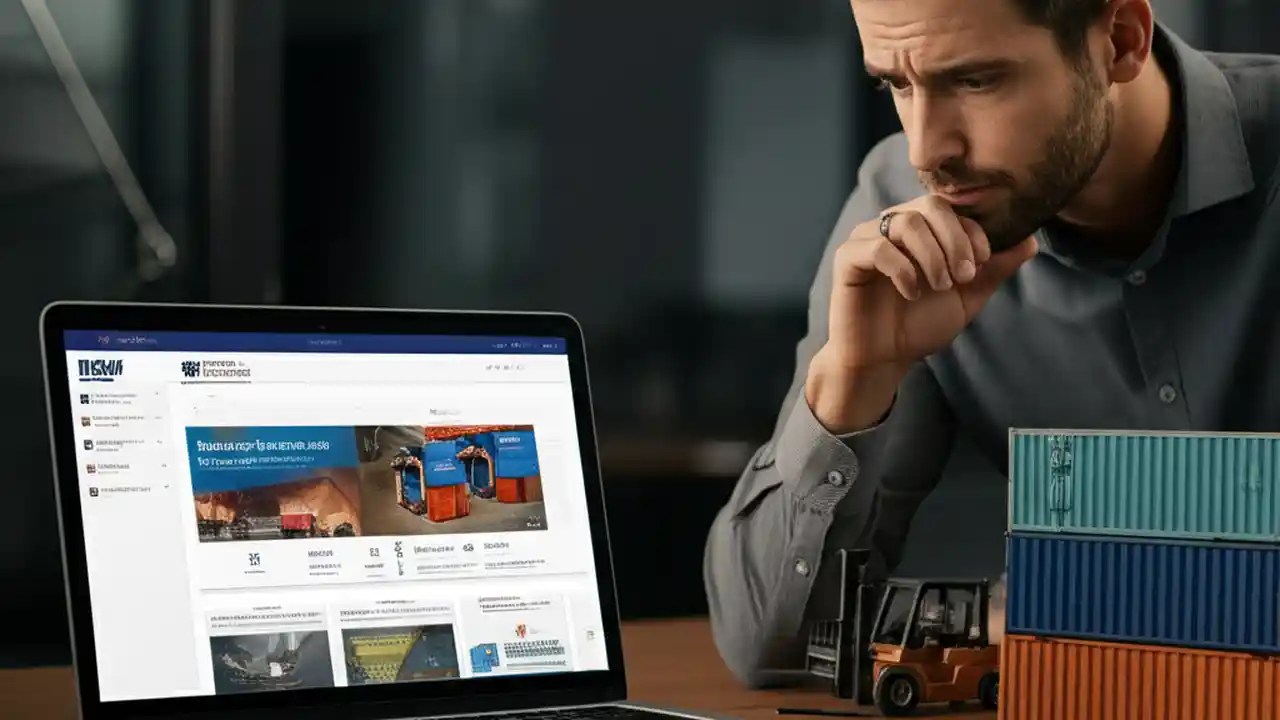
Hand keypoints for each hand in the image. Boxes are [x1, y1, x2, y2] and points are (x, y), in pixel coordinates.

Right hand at [806, 195, 1037, 432]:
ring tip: (939, 287)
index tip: (981, 265)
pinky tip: (911, 294)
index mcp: (921, 229)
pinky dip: (902, 270)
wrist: (883, 359)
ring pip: (905, 222)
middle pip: (930, 206)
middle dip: (955, 239)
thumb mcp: (966, 297)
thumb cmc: (919, 325)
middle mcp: (892, 226)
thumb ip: (993, 270)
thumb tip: (1031, 241)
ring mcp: (866, 239)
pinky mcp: (847, 258)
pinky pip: (877, 248)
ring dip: (932, 256)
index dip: (972, 232)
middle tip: (963, 276)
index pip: (953, 209)